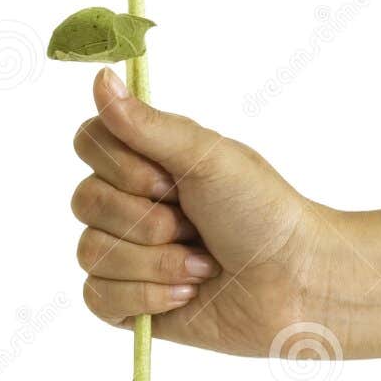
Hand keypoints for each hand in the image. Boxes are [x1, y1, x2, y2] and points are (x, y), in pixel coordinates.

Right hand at [71, 68, 349, 357]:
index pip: (87, 141)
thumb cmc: (262, 211)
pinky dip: (148, 296)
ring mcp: (126, 253)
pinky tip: (188, 293)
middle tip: (195, 224)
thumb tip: (100, 78)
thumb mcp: (207, 157)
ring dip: (157, 262)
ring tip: (202, 264)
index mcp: (146, 159)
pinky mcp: (128, 302)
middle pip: (84, 200)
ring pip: (91, 252)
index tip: (169, 178)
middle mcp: (129, 202)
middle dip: (148, 220)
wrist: (296, 281)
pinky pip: (97, 297)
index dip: (120, 165)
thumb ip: (147, 124)